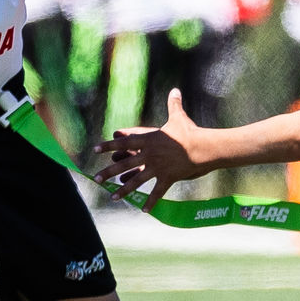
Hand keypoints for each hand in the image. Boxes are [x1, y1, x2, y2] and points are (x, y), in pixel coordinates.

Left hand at [92, 88, 203, 202]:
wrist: (204, 147)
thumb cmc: (190, 131)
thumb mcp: (179, 117)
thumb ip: (174, 104)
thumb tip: (175, 90)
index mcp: (149, 139)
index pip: (124, 142)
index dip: (109, 145)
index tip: (95, 149)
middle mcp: (149, 154)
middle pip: (125, 164)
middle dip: (109, 172)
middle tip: (96, 179)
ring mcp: (158, 167)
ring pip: (137, 181)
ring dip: (124, 190)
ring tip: (112, 197)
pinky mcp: (168, 178)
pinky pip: (157, 192)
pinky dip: (151, 202)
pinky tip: (143, 210)